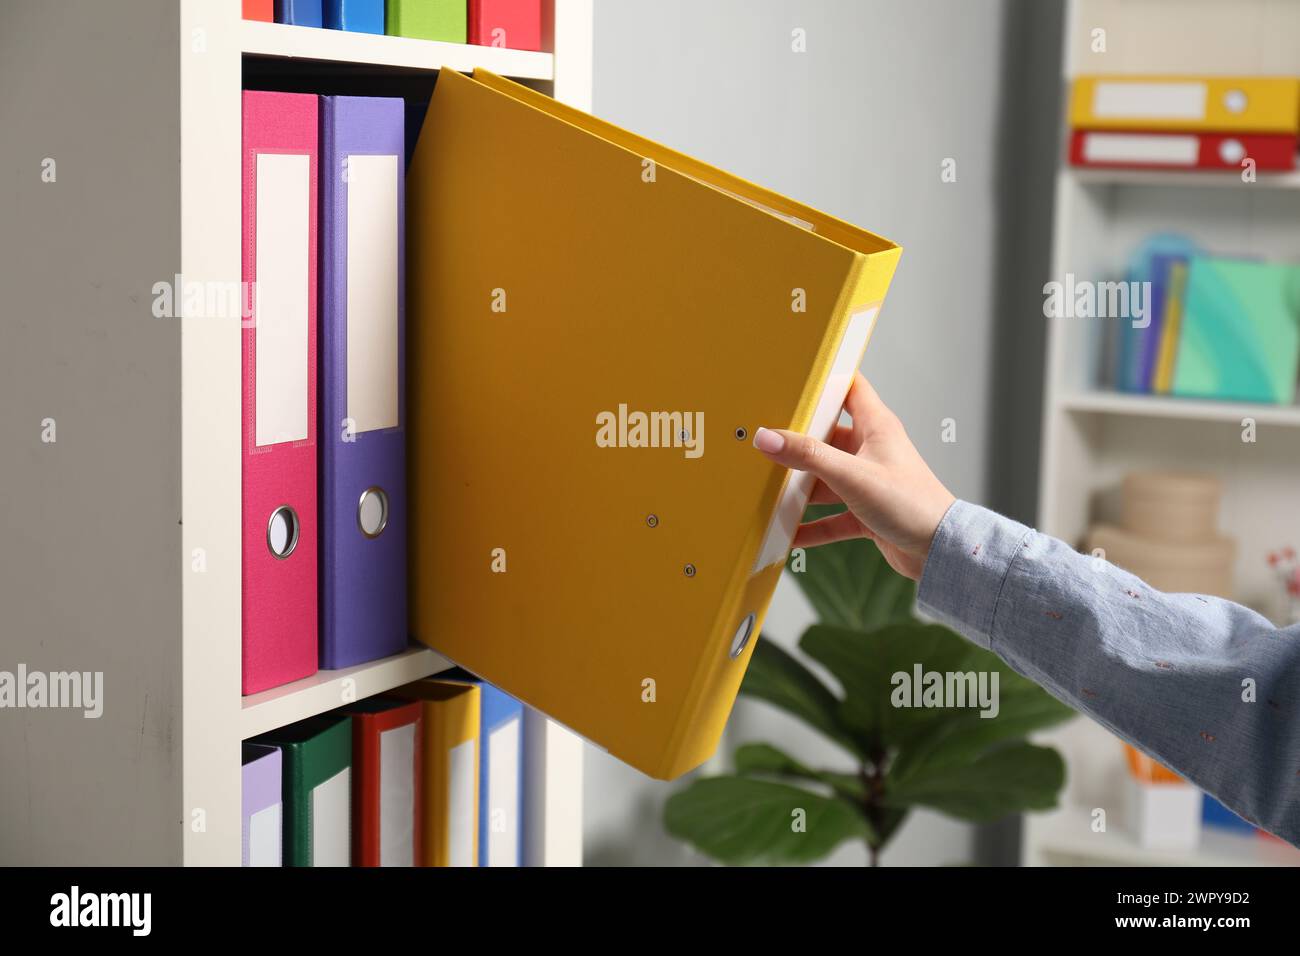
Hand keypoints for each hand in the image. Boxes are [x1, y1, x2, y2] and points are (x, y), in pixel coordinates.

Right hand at [751, 372, 954, 580]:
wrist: (940, 551)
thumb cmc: (913, 504)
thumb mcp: (852, 475)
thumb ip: (808, 456)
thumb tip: (769, 438)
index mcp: (876, 427)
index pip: (849, 389)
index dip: (825, 381)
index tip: (794, 380)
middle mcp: (872, 451)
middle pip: (827, 438)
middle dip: (798, 443)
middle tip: (767, 441)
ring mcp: (868, 483)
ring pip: (825, 480)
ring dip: (801, 489)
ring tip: (770, 491)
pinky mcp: (866, 512)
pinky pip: (831, 517)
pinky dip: (811, 525)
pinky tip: (790, 533)